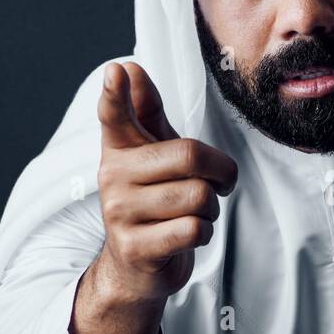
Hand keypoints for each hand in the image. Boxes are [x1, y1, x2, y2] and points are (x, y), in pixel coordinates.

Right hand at [96, 61, 237, 302]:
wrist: (136, 266)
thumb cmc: (153, 199)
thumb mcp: (150, 153)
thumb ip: (144, 111)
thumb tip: (129, 66)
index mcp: (119, 149)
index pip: (115, 116)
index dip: (116, 94)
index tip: (115, 72)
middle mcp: (113, 177)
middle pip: (190, 156)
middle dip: (219, 172)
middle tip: (217, 183)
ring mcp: (120, 213)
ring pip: (199, 196)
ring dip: (210, 208)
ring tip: (191, 213)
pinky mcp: (136, 247)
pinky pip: (194, 228)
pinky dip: (204, 232)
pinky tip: (186, 235)